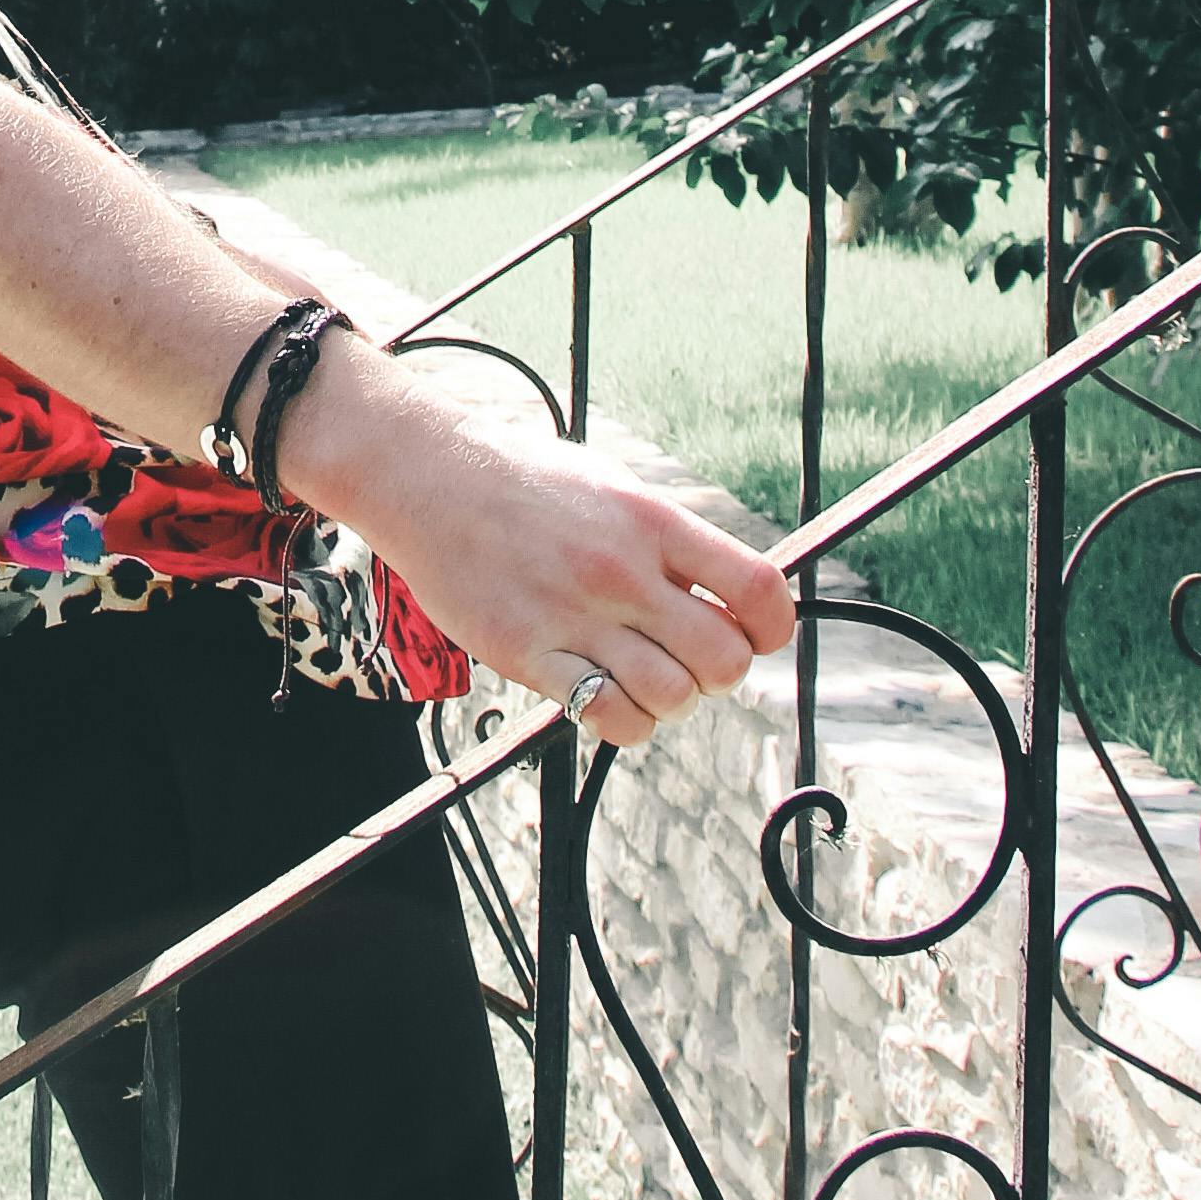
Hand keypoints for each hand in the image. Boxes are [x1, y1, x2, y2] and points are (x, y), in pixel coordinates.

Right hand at [279, 338, 794, 749]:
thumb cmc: (524, 481)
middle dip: (719, 674)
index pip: (758, 589)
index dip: (772, 627)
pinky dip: (624, 722)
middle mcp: (621, 569)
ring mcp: (574, 614)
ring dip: (671, 702)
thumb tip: (728, 593)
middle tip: (688, 662)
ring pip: (672, 696)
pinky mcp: (526, 652)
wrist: (428, 477)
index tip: (754, 634)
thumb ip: (670, 541)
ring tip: (645, 682)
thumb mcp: (614, 487)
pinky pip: (607, 715)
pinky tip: (606, 697)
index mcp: (652, 521)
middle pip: (723, 660)